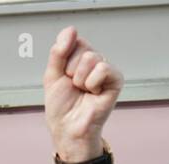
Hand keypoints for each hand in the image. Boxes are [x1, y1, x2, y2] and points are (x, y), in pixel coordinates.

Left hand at [44, 26, 122, 163]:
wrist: (68, 128)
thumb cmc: (61, 106)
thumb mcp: (52, 76)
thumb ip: (58, 52)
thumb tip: (71, 29)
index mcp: (79, 58)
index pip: (73, 41)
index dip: (63, 58)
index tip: (62, 75)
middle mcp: (95, 61)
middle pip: (82, 48)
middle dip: (70, 70)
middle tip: (73, 86)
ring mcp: (106, 70)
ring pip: (91, 58)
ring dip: (79, 79)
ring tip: (82, 91)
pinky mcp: (116, 80)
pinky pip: (103, 68)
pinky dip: (92, 83)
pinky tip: (93, 93)